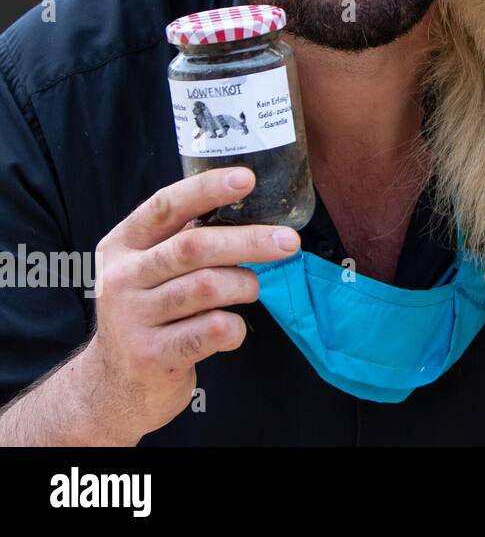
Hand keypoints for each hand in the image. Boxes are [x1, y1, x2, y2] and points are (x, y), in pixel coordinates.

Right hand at [78, 166, 299, 442]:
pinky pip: (212, 329)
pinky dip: (234, 326)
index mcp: (123, 246)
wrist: (115, 386)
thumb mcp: (150, 271)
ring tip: (250, 289)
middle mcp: (121, 278)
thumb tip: (250, 208)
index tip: (247, 178)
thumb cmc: (151, 314)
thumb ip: (185, 240)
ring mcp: (131, 319)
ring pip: (207, 287)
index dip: (206, 189)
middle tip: (288, 243)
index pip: (164, 206)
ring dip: (244, 285)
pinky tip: (231, 329)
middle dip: (249, 241)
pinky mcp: (150, 356)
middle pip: (193, 247)